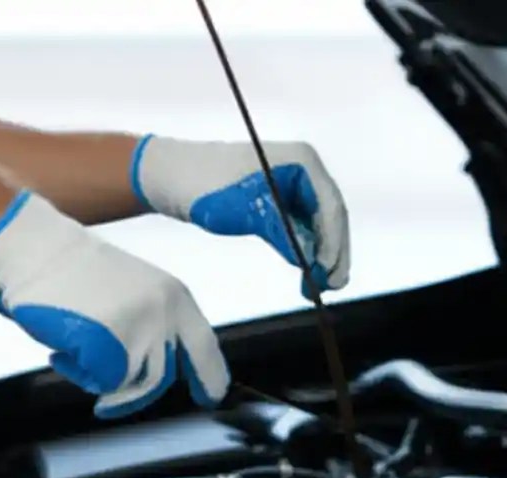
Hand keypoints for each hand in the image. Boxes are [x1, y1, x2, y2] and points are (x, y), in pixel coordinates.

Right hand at [0, 191, 229, 417]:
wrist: (38, 249)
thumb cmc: (75, 271)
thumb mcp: (136, 291)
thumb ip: (156, 324)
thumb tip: (165, 369)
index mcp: (175, 296)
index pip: (205, 347)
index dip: (210, 377)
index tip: (212, 396)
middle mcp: (165, 313)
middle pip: (162, 378)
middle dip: (132, 396)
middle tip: (108, 405)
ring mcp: (139, 330)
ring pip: (129, 383)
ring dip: (99, 376)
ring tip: (76, 350)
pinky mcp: (109, 346)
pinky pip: (98, 381)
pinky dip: (77, 372)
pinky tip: (62, 350)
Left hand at [131, 134, 349, 298]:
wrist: (171, 178)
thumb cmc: (207, 187)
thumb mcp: (249, 213)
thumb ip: (284, 234)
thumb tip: (313, 260)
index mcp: (303, 161)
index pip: (331, 208)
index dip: (335, 244)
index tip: (331, 274)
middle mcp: (304, 169)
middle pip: (330, 217)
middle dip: (333, 253)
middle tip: (333, 286)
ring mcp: (292, 184)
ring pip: (317, 225)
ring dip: (320, 255)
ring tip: (319, 288)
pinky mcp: (278, 198)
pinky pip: (301, 227)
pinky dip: (303, 250)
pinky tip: (304, 274)